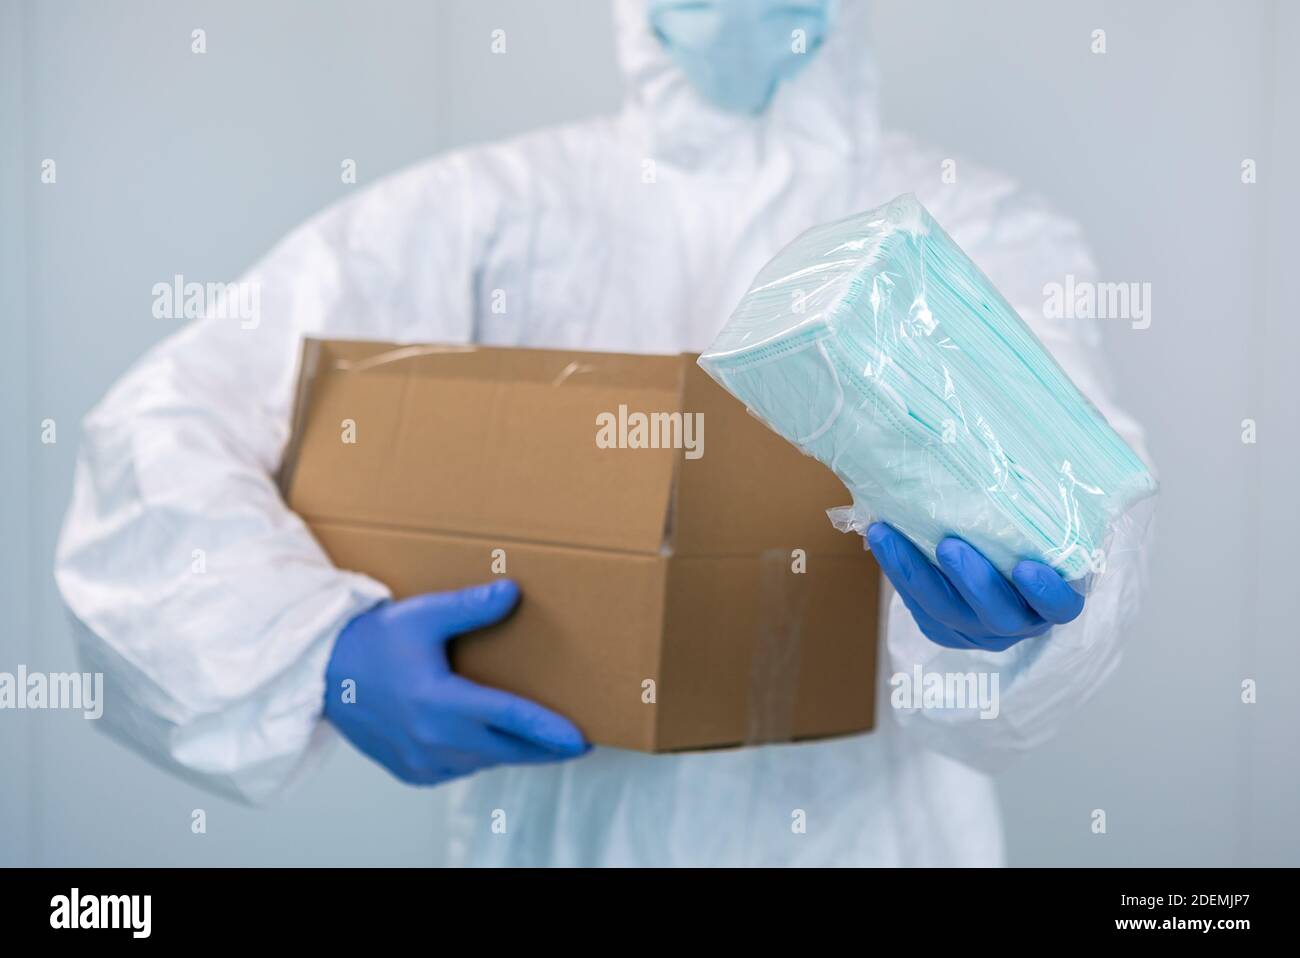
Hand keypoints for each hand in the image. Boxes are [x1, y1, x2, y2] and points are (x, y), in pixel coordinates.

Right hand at [324, 579, 588, 784]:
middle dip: (543, 749)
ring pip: (483, 761)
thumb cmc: (372, 641)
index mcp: (437, 701)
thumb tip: (512, 592)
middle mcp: (431, 739)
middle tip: (575, 745)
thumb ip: (470, 607)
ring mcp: (420, 761)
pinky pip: (459, 770)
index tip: (580, 739)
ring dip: (512, 752)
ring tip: (542, 742)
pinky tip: (494, 744)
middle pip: (504, 750)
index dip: (548, 730)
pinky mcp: (411, 772)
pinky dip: (480, 758)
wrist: (322, 674)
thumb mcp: (422, 616)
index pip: (509, 719)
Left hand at [866, 523, 1084, 651]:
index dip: (1046, 593)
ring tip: (888, 535)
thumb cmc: (1027, 535)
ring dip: (915, 573)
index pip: (1060, 606)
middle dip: (972, 581)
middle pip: (998, 614)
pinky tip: (882, 540)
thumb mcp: (1039, 522)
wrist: (996, 559)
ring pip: (946, 612)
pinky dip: (900, 574)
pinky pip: (919, 608)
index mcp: (1053, 599)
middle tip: (949, 545)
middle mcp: (1020, 621)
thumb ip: (1036, 504)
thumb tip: (1025, 435)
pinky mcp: (944, 630)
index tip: (1026, 568)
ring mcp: (980, 631)